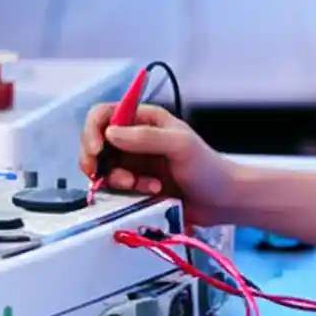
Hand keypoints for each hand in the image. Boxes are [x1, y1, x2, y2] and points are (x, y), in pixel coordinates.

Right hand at [79, 103, 237, 224]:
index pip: (105, 114)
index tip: (96, 149)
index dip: (93, 130)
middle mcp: (135, 139)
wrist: (222, 200)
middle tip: (100, 173)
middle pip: (96, 142)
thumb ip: (146, 137)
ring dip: (118, 180)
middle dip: (96, 160)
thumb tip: (111, 133)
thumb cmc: (208, 168)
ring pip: (104, 169)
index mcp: (145, 119)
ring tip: (143, 185)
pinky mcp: (135, 185)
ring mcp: (134, 163)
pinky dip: (128, 192)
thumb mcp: (180, 145)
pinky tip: (151, 192)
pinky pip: (116, 189)